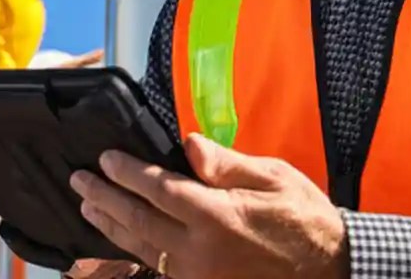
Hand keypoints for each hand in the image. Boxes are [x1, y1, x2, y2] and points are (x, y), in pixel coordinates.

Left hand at [70, 133, 348, 278]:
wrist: (331, 270)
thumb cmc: (304, 219)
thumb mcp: (273, 178)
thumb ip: (226, 163)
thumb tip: (188, 144)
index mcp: (218, 217)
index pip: (158, 190)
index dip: (127, 173)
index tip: (105, 158)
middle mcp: (201, 251)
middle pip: (139, 221)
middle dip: (105, 198)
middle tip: (79, 181)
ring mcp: (199, 276)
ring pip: (143, 249)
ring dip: (112, 226)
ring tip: (87, 208)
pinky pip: (160, 268)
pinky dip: (134, 251)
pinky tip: (121, 238)